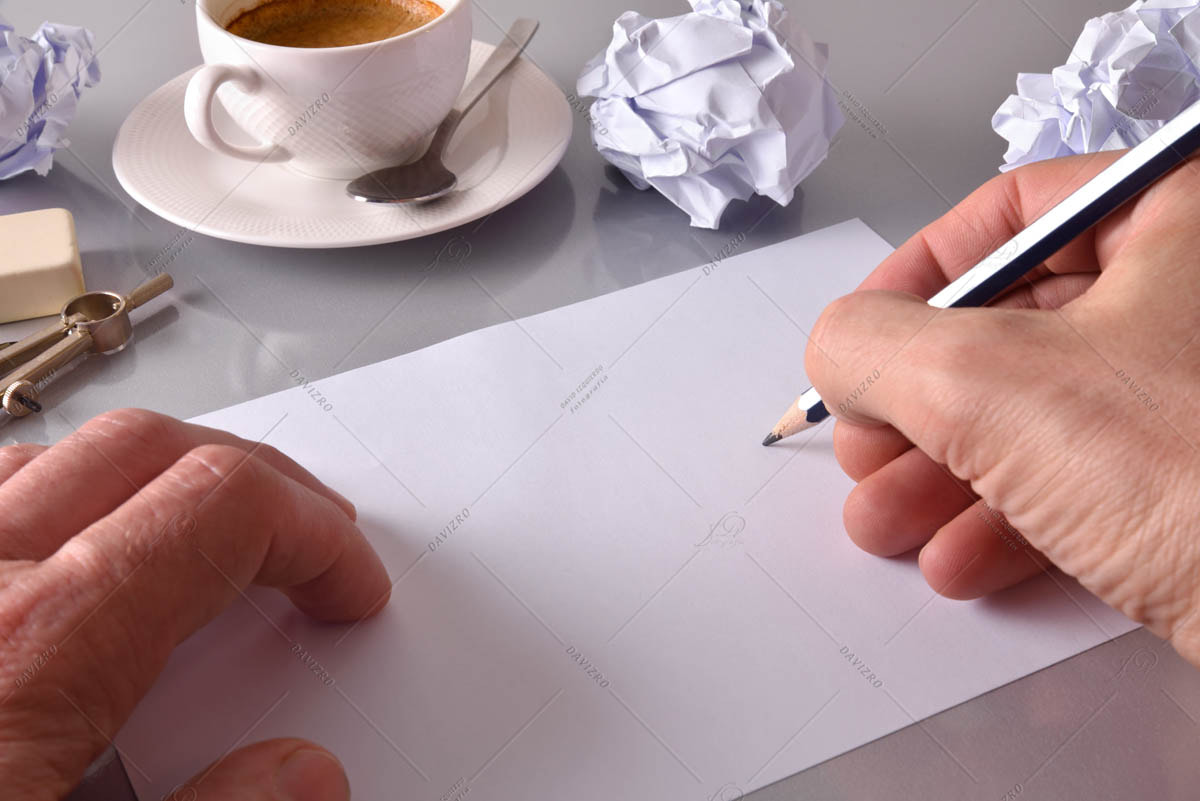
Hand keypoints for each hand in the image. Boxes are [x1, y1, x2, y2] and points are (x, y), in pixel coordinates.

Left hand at [0, 409, 390, 800]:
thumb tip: (304, 776)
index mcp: (36, 645)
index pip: (222, 511)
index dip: (315, 537)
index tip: (349, 585)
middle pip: (147, 451)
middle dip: (257, 481)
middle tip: (311, 536)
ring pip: (56, 455)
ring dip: (156, 474)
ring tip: (209, 525)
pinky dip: (61, 493)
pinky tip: (75, 552)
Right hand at [805, 151, 1199, 666]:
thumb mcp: (987, 384)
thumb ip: (875, 344)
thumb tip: (839, 347)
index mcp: (1181, 219)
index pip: (1013, 211)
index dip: (913, 275)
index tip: (859, 336)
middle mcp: (1196, 297)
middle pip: (1012, 327)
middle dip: (916, 405)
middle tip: (867, 448)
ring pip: (1039, 414)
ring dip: (942, 475)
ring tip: (887, 523)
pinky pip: (1086, 478)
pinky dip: (1009, 517)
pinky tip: (961, 560)